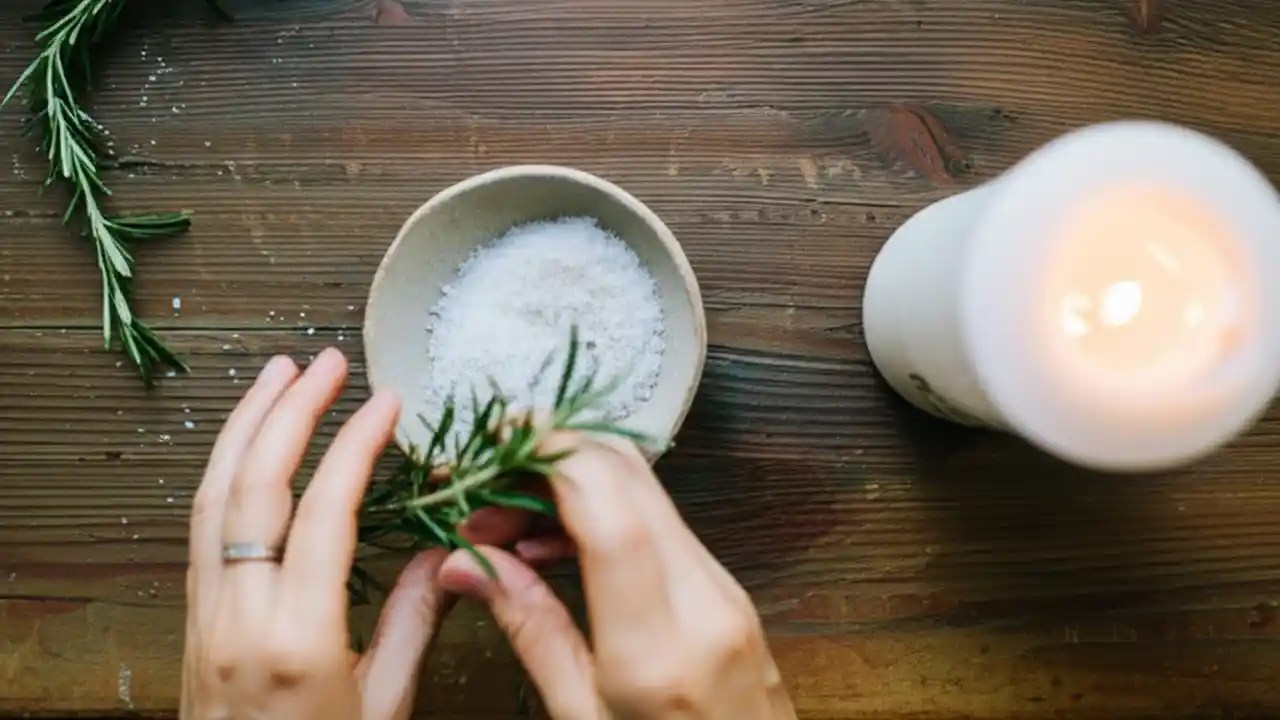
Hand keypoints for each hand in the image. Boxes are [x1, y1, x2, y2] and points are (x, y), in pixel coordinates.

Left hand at [182, 350, 446, 719]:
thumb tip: (451, 554)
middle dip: (289, 411)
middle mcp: (239, 616)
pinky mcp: (193, 617)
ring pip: (213, 495)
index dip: (355, 447)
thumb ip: (416, 620)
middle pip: (254, 485)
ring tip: (277, 375)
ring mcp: (205, 613)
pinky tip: (248, 444)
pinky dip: (226, 469)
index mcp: (298, 637)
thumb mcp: (384, 702)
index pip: (324, 512)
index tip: (385, 404)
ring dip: (244, 425)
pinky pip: (202, 524)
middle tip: (324, 362)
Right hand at [437, 434, 796, 719]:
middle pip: (632, 479)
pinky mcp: (724, 585)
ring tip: (499, 520)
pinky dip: (601, 509)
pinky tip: (549, 543)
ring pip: (646, 489)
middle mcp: (703, 598)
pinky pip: (659, 520)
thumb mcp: (582, 715)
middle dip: (551, 456)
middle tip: (481, 484)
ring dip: (571, 480)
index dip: (556, 458)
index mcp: (658, 646)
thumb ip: (530, 630)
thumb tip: (463, 563)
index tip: (499, 440)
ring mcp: (722, 585)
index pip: (613, 515)